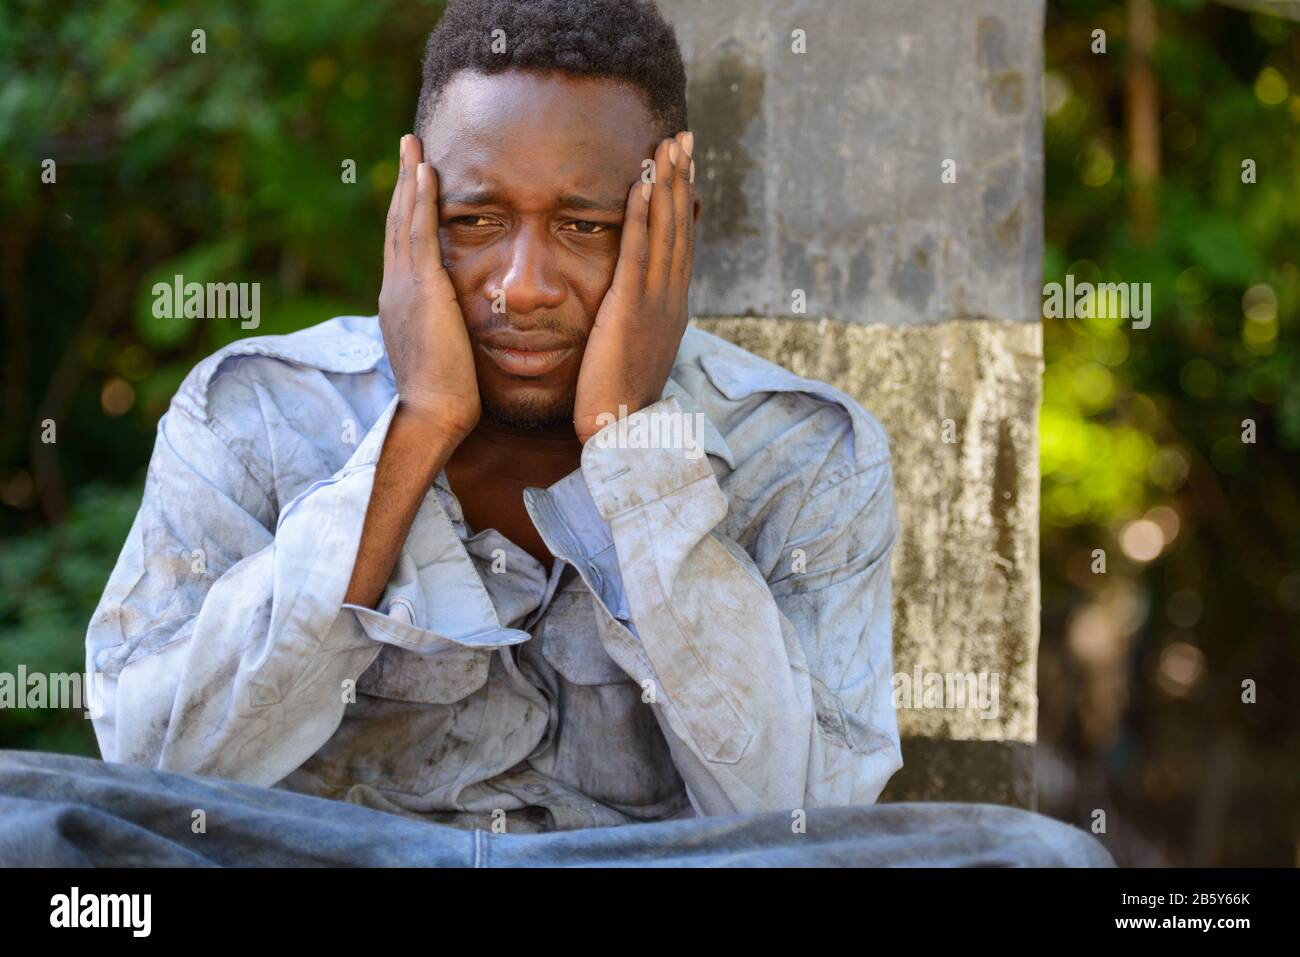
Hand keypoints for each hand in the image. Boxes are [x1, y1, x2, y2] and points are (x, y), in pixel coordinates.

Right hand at [378, 133, 479, 438]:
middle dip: (403, 186)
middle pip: (397, 225)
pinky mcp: (420, 290)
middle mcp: (395, 290)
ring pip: (404, 221)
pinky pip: (419, 233)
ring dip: (409, 180)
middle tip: (407, 148)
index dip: (408, 214)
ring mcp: (403, 288)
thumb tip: (462, 326)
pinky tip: (426, 172)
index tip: (414, 186)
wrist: (434, 415)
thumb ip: (449, 331)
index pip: (404, 248)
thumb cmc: (449, 398)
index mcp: (401, 305)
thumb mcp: (447, 355)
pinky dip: (421, 200)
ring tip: (413, 146)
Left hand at [573, 131, 694, 443]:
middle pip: (680, 227)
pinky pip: (638, 251)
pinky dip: (642, 215)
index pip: (680, 244)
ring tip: (669, 146)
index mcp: (673, 307)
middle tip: (685, 139)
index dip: (683, 203)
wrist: (622, 428)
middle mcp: (672, 298)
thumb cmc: (620, 397)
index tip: (685, 169)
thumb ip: (637, 319)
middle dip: (683, 180)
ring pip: (666, 231)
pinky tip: (641, 183)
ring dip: (667, 184)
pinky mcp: (632, 307)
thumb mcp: (635, 350)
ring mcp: (657, 301)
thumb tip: (632, 303)